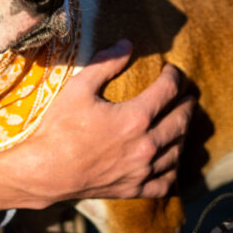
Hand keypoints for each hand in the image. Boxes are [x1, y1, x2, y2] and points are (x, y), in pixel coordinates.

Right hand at [0, 40, 194, 211]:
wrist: (46, 171)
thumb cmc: (59, 128)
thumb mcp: (78, 88)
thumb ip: (105, 63)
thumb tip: (126, 43)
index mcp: (135, 118)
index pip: (168, 91)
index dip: (173, 76)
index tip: (171, 70)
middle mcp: (147, 145)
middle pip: (181, 120)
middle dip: (186, 103)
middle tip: (186, 94)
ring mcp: (143, 170)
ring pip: (178, 150)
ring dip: (183, 132)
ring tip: (180, 121)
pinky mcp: (136, 189)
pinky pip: (168, 181)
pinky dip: (174, 168)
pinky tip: (170, 158)